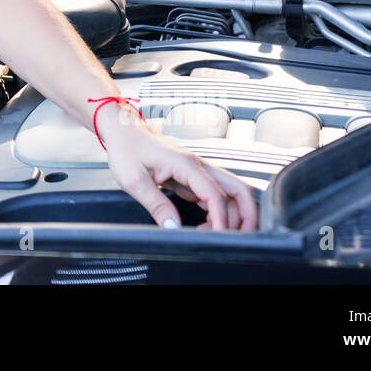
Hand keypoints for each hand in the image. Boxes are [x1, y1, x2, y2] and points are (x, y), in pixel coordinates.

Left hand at [97, 104, 258, 230]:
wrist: (123, 131)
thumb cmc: (126, 149)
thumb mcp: (134, 180)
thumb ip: (156, 205)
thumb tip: (173, 227)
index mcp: (186, 164)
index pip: (216, 195)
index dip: (221, 220)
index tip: (218, 237)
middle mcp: (199, 166)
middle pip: (239, 189)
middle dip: (247, 215)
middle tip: (238, 239)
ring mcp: (198, 170)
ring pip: (231, 192)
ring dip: (234, 214)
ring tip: (218, 235)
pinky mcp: (193, 176)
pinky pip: (215, 195)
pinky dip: (219, 212)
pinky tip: (208, 225)